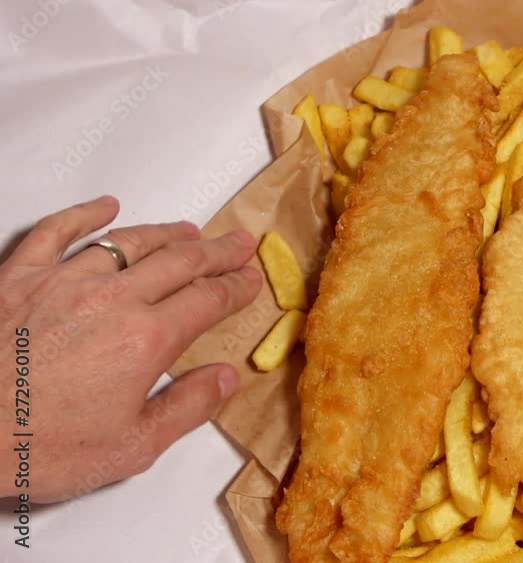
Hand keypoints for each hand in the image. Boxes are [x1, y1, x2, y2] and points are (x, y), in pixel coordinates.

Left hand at [0, 196, 261, 501]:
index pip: (206, 301)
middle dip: (216, 252)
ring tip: (190, 230)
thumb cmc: (41, 447)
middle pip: (178, 263)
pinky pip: (56, 232)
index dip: (235, 288)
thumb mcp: (132, 447)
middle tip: (239, 243)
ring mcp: (63, 281)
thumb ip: (187, 407)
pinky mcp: (17, 276)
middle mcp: (113, 299)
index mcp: (147, 339)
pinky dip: (84, 215)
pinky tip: (105, 206)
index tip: (251, 280)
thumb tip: (225, 377)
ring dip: (165, 233)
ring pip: (127, 243)